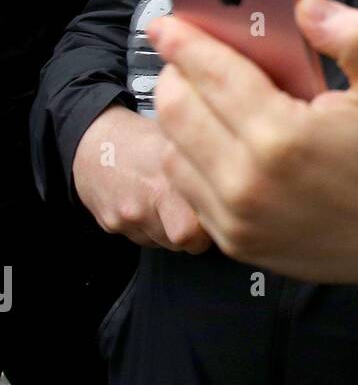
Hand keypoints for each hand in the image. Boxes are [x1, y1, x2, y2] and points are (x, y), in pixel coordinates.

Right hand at [72, 104, 212, 252]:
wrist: (93, 142)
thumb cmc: (144, 140)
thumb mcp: (178, 143)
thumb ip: (205, 167)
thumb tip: (236, 186)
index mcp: (166, 179)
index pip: (195, 231)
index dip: (212, 224)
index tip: (218, 211)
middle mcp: (145, 202)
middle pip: (183, 241)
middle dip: (196, 235)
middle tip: (199, 214)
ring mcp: (126, 216)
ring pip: (164, 244)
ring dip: (174, 232)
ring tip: (173, 204)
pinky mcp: (111, 225)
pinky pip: (142, 240)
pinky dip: (152, 230)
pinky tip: (153, 207)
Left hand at [147, 0, 357, 283]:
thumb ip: (354, 34)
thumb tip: (304, 7)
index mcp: (284, 136)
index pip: (212, 75)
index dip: (184, 43)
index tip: (166, 24)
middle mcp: (250, 181)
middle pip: (177, 111)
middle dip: (175, 75)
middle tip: (187, 58)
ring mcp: (239, 218)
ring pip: (173, 152)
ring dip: (180, 119)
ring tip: (202, 98)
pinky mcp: (238, 242)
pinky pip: (188, 191)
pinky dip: (191, 160)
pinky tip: (215, 142)